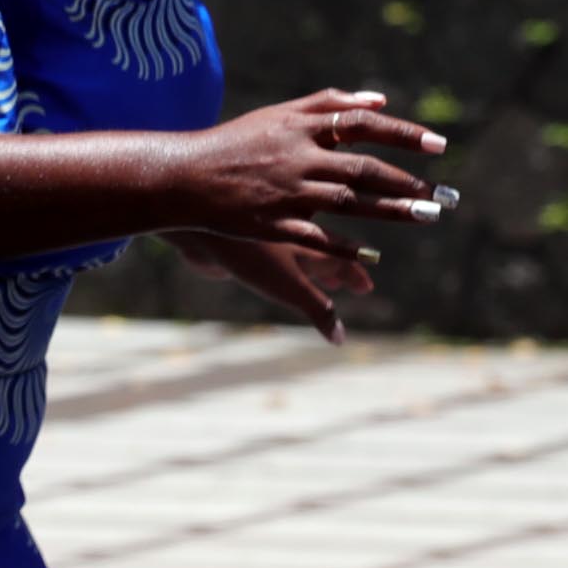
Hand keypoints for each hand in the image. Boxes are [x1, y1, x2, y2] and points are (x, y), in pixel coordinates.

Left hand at [166, 230, 373, 342]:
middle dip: (334, 271)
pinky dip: (278, 265)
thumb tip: (339, 339)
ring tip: (316, 279)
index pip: (343, 259)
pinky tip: (271, 270)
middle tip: (343, 284)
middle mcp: (293, 238)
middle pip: (321, 255)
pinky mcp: (240, 244)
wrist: (201, 229)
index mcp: (312, 244)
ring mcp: (265, 240)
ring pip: (295, 254)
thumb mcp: (290, 286)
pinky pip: (267, 257)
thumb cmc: (249, 255)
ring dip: (307, 268)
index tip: (366, 286)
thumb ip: (317, 310)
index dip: (354, 274)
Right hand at [170, 90, 449, 252]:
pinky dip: (345, 246)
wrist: (181, 175)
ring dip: (392, 211)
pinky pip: (316, 237)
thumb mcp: (278, 114)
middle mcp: (296, 158)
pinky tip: (374, 256)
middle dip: (407, 182)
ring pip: (349, 202)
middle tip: (445, 195)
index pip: (360, 124)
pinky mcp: (271, 223)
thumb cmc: (233, 143)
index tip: (439, 145)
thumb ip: (327, 104)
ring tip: (428, 215)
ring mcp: (285, 192)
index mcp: (298, 128)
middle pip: (362, 168)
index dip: (402, 133)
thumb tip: (379, 99)